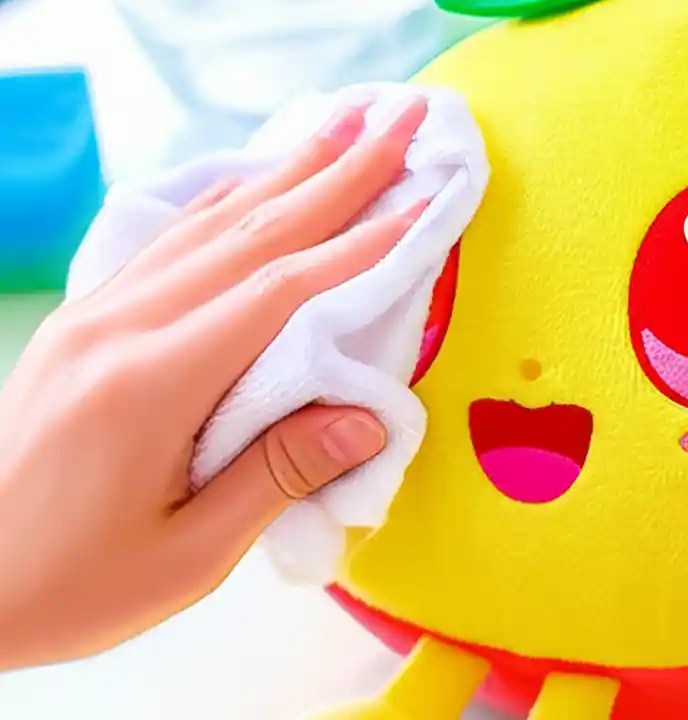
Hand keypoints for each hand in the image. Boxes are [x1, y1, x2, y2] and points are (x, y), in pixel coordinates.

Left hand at [0, 97, 428, 668]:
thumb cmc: (72, 586)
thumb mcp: (187, 555)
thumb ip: (278, 474)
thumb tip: (369, 416)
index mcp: (151, 384)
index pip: (280, 291)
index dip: (360, 244)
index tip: (423, 199)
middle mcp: (121, 327)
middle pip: (252, 231)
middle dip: (339, 171)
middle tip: (403, 118)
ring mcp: (96, 316)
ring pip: (210, 222)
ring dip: (287, 169)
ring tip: (347, 124)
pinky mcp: (85, 322)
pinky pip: (171, 240)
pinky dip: (227, 200)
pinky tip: (257, 177)